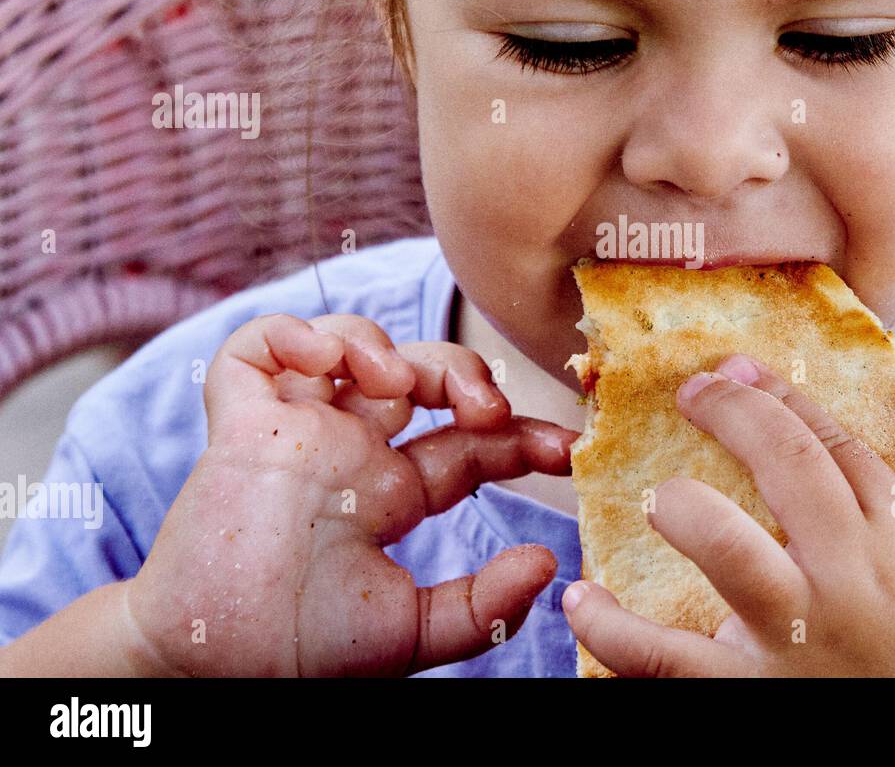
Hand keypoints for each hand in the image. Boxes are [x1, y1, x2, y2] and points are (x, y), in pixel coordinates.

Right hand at [125, 313, 577, 675]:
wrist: (219, 672)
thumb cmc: (307, 655)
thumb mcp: (413, 631)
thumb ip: (482, 604)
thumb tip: (548, 563)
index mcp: (390, 493)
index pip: (466, 441)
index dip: (518, 434)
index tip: (565, 448)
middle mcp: (349, 453)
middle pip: (419, 376)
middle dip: (461, 374)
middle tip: (485, 408)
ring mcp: (296, 433)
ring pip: (345, 345)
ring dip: (380, 344)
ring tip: (395, 383)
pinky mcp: (238, 426)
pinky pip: (254, 350)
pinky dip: (290, 333)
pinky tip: (322, 359)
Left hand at [562, 353, 894, 676]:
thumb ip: (872, 515)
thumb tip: (798, 449)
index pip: (834, 441)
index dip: (777, 393)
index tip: (736, 370)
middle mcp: (849, 575)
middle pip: (789, 461)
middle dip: (733, 412)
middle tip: (693, 393)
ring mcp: (796, 634)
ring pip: (725, 543)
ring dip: (681, 506)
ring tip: (660, 501)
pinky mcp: (749, 693)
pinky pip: (663, 657)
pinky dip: (612, 630)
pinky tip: (584, 600)